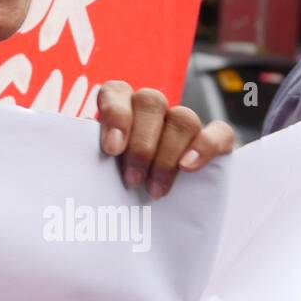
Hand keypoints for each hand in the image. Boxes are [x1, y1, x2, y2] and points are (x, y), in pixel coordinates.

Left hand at [97, 81, 235, 198]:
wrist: (152, 210)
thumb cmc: (117, 183)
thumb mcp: (101, 170)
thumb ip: (93, 160)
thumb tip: (81, 170)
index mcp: (121, 107)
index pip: (116, 91)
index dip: (116, 115)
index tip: (112, 149)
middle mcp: (152, 109)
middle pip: (151, 102)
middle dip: (141, 145)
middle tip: (132, 180)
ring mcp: (184, 122)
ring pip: (183, 117)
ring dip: (167, 155)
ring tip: (155, 190)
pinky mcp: (217, 139)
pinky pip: (219, 131)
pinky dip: (203, 147)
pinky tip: (188, 168)